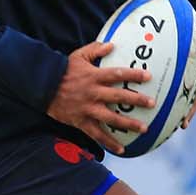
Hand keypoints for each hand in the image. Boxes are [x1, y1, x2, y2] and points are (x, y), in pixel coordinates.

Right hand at [47, 40, 153, 154]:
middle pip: (118, 96)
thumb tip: (112, 45)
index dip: (133, 75)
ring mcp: (88, 108)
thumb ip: (95, 49)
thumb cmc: (63, 70)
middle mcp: (93, 93)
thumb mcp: (78, 56)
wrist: (43, 87)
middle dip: (137, 100)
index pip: (117, 74)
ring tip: (143, 128)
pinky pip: (97, 134)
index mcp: (94, 76)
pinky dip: (108, 142)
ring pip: (111, 118)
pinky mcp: (81, 121)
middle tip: (152, 103)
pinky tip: (121, 149)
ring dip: (128, 124)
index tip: (148, 76)